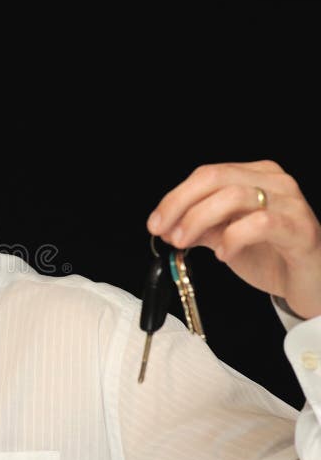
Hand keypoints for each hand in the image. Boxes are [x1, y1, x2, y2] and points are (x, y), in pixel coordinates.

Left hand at [147, 160, 320, 319]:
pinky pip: (260, 223)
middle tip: (165, 232)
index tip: (155, 223)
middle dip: (180, 205)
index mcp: (255, 176)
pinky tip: (223, 254)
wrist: (310, 284)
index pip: (206, 175)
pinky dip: (233, 237)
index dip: (175, 198)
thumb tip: (166, 226)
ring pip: (234, 196)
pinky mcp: (301, 230)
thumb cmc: (271, 256)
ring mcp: (291, 203)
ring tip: (186, 242)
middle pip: (215, 178)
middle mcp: (275, 182)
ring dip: (199, 219)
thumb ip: (199, 228)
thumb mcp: (225, 238)